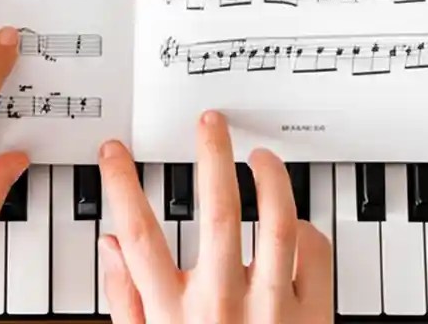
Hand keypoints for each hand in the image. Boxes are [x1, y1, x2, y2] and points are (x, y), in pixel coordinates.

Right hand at [97, 111, 332, 322]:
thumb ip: (127, 300)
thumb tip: (111, 247)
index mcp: (175, 314)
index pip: (139, 235)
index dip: (121, 185)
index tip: (115, 153)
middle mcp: (224, 305)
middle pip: (219, 211)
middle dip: (211, 154)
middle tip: (209, 124)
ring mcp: (272, 310)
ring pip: (278, 222)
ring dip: (271, 178)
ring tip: (260, 156)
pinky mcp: (313, 317)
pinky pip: (316, 255)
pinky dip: (307, 228)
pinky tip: (294, 219)